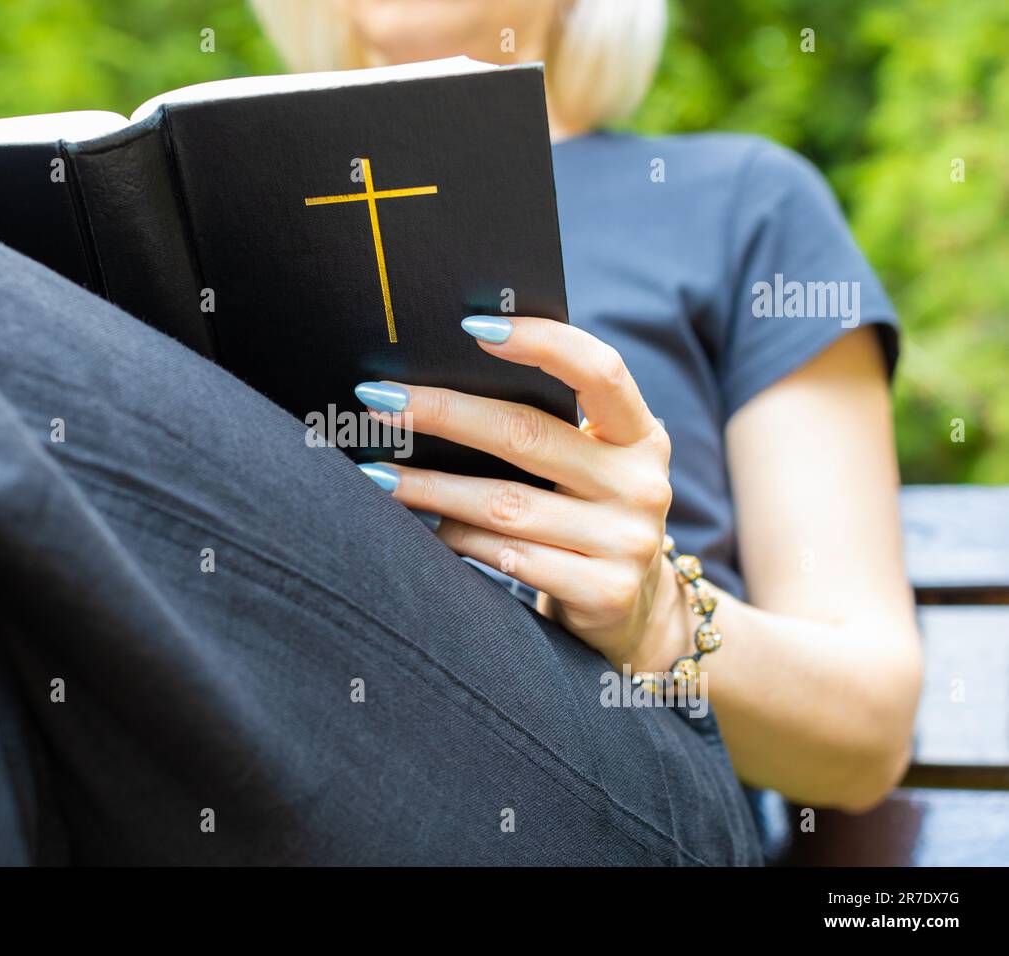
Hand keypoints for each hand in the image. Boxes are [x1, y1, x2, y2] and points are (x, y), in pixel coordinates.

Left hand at [355, 315, 688, 673]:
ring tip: (375, 472)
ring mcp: (627, 541)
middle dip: (443, 412)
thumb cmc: (585, 516)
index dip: (542, 342)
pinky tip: (424, 530)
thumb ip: (544, 429)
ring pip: (504, 505)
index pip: (599, 371)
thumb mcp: (589, 467)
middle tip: (378, 399)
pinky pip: (509, 559)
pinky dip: (459, 542)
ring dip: (429, 487)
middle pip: (527, 436)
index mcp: (640, 435)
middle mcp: (641, 484)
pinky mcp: (604, 593)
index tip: (473, 325)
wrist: (634, 610)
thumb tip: (437, 386)